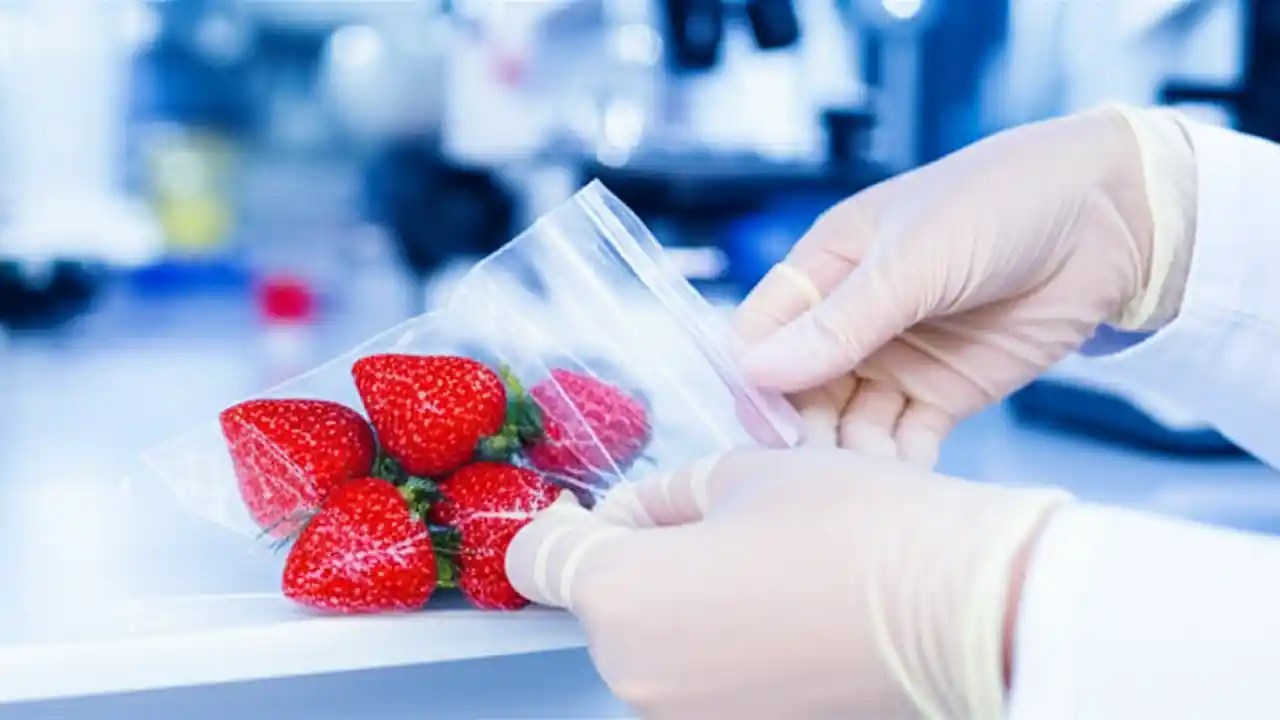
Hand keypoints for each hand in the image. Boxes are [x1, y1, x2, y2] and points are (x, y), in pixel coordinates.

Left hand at [505, 449, 1066, 718]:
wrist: (973, 610)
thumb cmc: (864, 530)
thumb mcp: (745, 473)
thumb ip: (663, 496)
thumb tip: (632, 512)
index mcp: (622, 596)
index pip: (535, 560)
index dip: (562, 525)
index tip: (593, 511)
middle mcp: (636, 679)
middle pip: (598, 606)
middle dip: (635, 563)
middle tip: (709, 527)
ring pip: (649, 648)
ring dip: (680, 608)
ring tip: (763, 571)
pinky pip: (698, 682)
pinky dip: (718, 651)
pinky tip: (782, 615)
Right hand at [734, 106, 1154, 466]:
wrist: (1112, 218)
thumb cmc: (1001, 205)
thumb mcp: (916, 258)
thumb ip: (842, 321)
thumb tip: (757, 370)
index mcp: (827, 269)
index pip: (763, 333)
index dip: (756, 379)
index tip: (767, 426)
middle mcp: (851, 320)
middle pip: (798, 389)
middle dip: (802, 429)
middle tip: (817, 473)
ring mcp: (896, 360)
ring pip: (846, 421)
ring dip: (849, 455)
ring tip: (863, 488)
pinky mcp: (943, 394)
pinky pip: (902, 439)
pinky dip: (896, 465)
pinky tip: (899, 491)